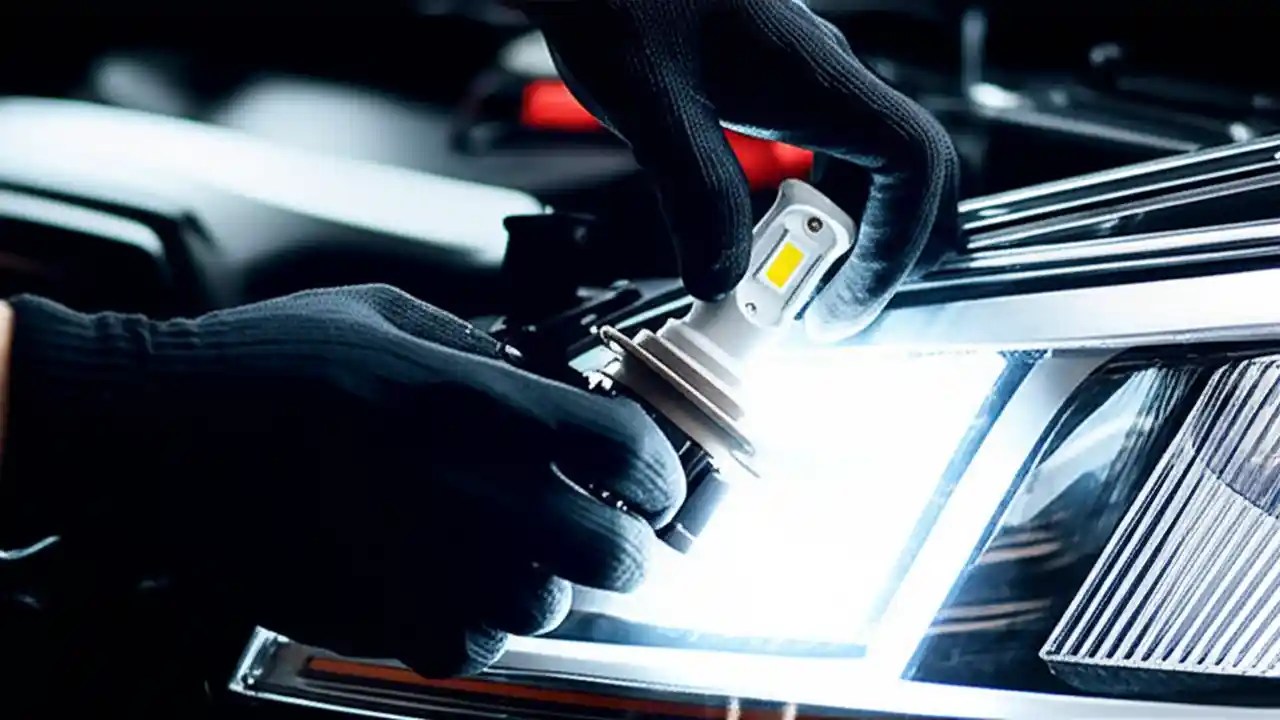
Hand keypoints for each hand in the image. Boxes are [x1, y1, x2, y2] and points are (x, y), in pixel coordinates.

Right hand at [0, 285, 684, 675]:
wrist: (164, 436)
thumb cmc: (267, 362)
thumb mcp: (386, 311)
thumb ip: (479, 345)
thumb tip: (538, 376)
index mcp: (486, 404)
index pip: (633, 451)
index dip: (662, 472)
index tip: (655, 481)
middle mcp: (478, 493)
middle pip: (620, 557)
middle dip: (626, 545)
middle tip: (604, 527)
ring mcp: (433, 565)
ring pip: (550, 614)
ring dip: (548, 586)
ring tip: (512, 552)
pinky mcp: (382, 617)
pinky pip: (474, 652)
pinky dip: (480, 629)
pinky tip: (454, 589)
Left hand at [519, 0, 959, 339]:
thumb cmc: (622, 0)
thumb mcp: (653, 104)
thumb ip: (696, 193)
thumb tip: (721, 278)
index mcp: (819, 78)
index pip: (913, 167)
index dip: (894, 247)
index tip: (841, 305)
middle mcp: (826, 76)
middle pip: (910, 171)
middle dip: (885, 250)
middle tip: (829, 309)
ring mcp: (807, 79)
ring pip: (872, 164)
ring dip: (849, 231)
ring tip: (795, 283)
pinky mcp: (774, 84)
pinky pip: (830, 152)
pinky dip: (816, 204)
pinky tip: (766, 229)